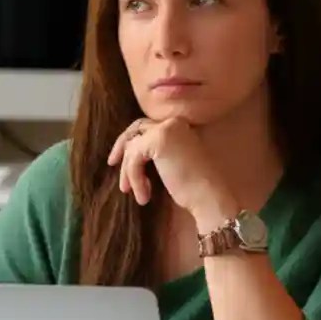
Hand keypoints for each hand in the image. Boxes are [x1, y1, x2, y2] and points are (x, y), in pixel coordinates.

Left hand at [106, 117, 237, 223]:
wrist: (209, 198)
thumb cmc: (192, 188)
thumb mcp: (170, 163)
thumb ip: (154, 151)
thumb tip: (126, 150)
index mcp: (179, 125)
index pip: (146, 126)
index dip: (131, 140)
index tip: (119, 159)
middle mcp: (173, 121)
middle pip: (136, 129)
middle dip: (122, 147)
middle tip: (112, 164)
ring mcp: (166, 128)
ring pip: (133, 147)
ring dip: (129, 172)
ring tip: (138, 195)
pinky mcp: (159, 140)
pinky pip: (134, 159)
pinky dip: (135, 178)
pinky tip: (144, 196)